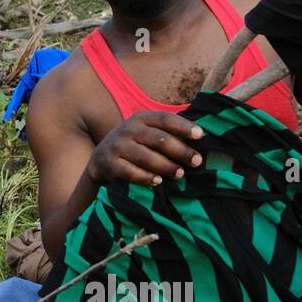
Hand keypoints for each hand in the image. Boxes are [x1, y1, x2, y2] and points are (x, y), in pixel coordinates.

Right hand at [85, 110, 203, 188]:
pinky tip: (158, 182)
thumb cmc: (135, 146)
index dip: (183, 126)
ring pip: (146, 157)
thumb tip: (201, 140)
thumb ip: (168, 134)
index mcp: (140, 118)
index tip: (200, 135)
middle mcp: (128, 129)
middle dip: (180, 150)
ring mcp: (117, 146)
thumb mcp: (146, 134)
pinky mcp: (109, 164)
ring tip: (180, 174)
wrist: (100, 160)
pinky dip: (145, 177)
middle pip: (158, 139)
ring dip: (166, 166)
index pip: (165, 119)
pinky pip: (130, 172)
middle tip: (197, 161)